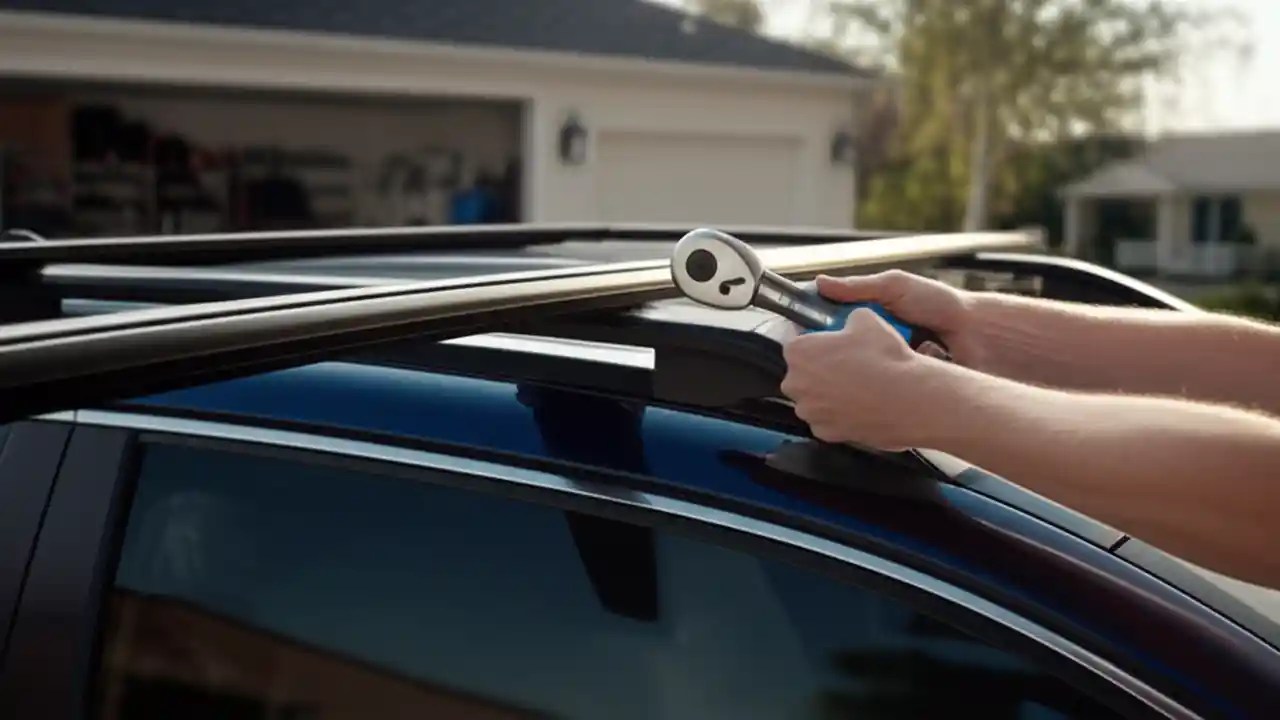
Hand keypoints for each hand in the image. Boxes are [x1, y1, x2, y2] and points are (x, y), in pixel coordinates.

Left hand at [780, 306, 940, 451]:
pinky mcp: (824, 433)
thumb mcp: (866, 318)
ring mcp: (808, 411)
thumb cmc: (883, 356)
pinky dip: (838, 415)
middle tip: (847, 366)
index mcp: (797, 352)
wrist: (907, 399)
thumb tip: (849, 324)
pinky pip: (826, 420)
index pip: (796, 341)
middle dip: (818, 369)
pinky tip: (858, 407)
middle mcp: (794, 383)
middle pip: (802, 373)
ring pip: (813, 398)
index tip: (829, 342)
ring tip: (856, 388)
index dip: (815, 340)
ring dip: (827, 394)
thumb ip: (847, 319)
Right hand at [814, 270, 979, 366]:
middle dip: (838, 351)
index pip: (830, 321)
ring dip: (862, 366)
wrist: (978, 336)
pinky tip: (888, 378)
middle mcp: (874, 339)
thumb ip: (859, 287)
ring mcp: (886, 361)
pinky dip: (883, 382)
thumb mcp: (896, 287)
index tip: (802, 333)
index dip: (816, 328)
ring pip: (858, 369)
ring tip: (870, 365)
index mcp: (869, 314)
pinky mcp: (898, 381)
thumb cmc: (940, 305)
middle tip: (835, 352)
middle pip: (839, 349)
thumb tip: (821, 283)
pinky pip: (880, 385)